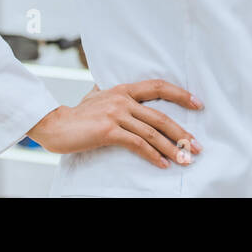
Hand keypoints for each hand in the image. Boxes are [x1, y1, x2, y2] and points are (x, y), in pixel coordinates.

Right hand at [27, 79, 203, 168]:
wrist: (52, 124)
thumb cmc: (75, 115)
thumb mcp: (96, 97)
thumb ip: (112, 94)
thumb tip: (119, 92)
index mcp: (123, 89)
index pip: (158, 86)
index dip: (180, 94)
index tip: (198, 104)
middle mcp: (122, 99)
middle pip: (161, 116)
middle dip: (182, 133)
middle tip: (198, 146)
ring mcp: (116, 114)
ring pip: (152, 132)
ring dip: (172, 148)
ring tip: (186, 160)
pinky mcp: (108, 130)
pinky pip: (137, 144)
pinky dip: (153, 155)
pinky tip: (162, 165)